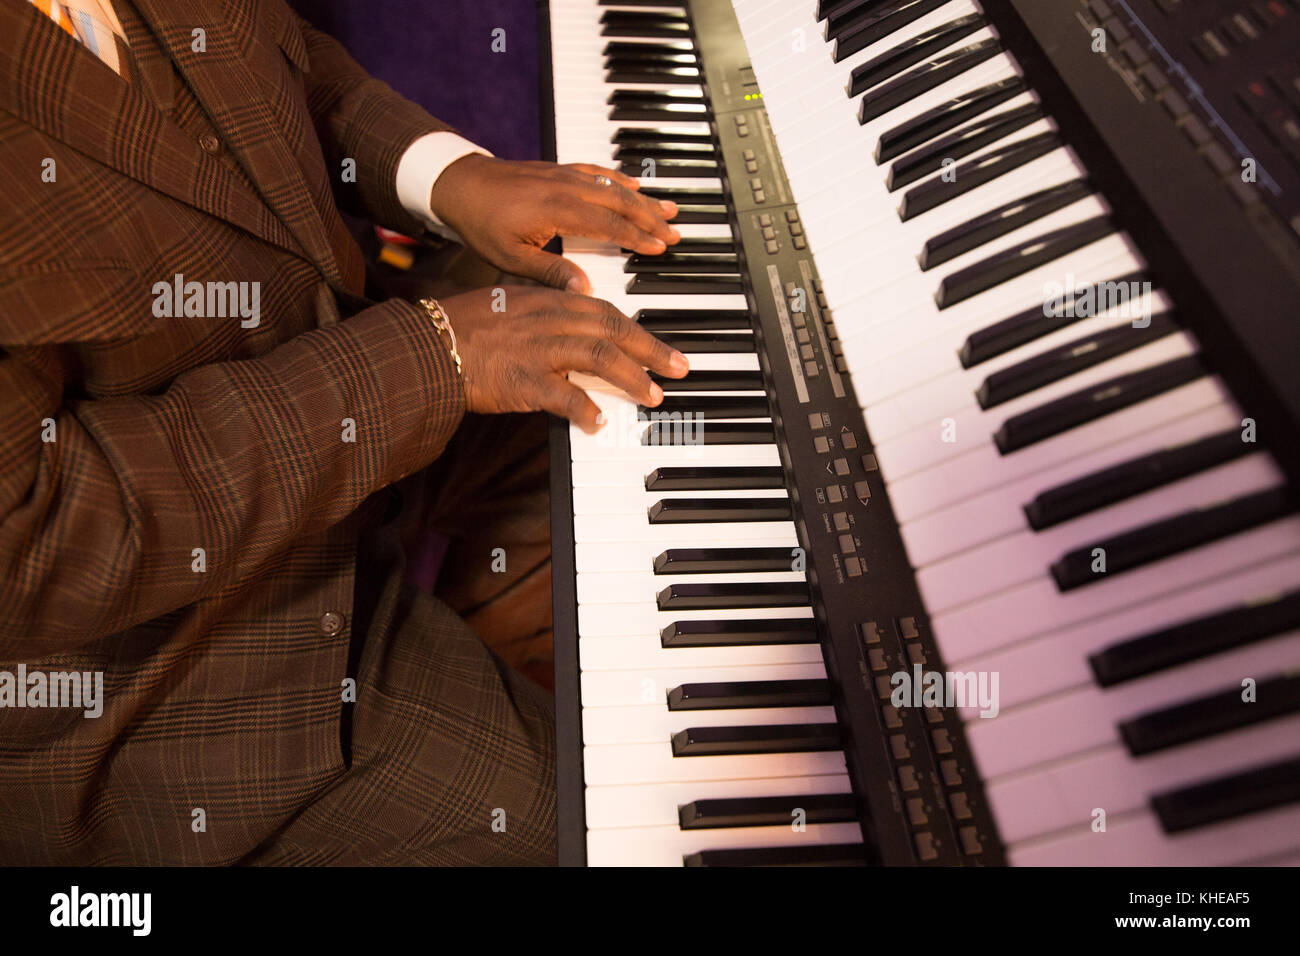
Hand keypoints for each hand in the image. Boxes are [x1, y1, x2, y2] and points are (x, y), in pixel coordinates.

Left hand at [429, 155, 680, 292]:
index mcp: (558, 210)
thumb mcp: (511, 258)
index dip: (637, 237)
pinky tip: (633, 184)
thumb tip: (586, 291)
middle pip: (620, 202)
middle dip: (650, 218)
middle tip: (675, 232)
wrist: (457, 184)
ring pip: (613, 185)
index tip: (660, 248)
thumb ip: (550, 273)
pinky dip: (619, 179)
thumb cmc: (481, 223)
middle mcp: (566, 187)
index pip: (609, 224)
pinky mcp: (558, 170)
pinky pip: (597, 171)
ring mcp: (564, 175)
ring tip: (668, 209)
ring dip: (642, 198)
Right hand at [439, 286, 688, 431]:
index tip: (664, 348)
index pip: (607, 311)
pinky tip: (599, 423)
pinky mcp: (524, 380)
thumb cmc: (466, 326)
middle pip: (614, 331)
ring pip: (599, 358)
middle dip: (652, 351)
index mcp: (550, 300)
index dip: (640, 330)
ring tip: (652, 396)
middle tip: (679, 370)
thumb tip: (580, 322)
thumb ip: (549, 311)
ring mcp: (538, 350)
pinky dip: (585, 409)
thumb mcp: (513, 303)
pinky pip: (564, 396)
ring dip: (631, 378)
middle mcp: (550, 320)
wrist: (429, 344)